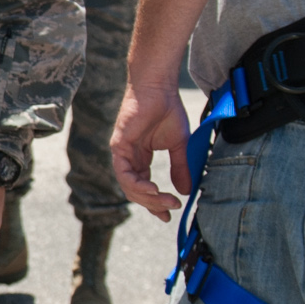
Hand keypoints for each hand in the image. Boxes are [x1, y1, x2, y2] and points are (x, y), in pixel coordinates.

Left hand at [111, 81, 193, 219]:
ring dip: (147, 197)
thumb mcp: (179, 145)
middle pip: (136, 191)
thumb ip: (180, 168)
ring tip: (164, 201)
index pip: (144, 187)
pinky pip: (124, 173)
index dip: (155, 203)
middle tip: (169, 210)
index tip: (168, 215)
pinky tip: (152, 190)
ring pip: (129, 186)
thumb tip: (186, 192)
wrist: (159, 88)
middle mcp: (129, 158)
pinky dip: (137, 185)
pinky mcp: (118, 146)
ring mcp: (122, 153)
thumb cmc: (167, 110)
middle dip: (153, 204)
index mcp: (141, 158)